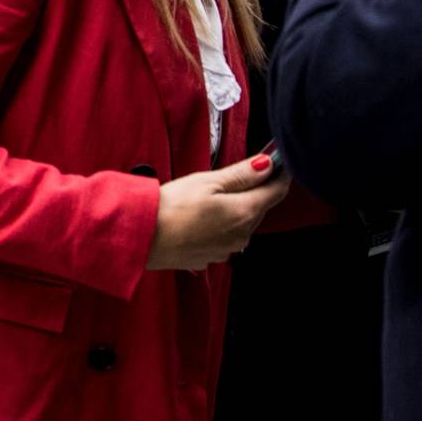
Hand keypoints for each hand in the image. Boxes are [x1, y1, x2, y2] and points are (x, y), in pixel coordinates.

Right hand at [145, 154, 290, 270]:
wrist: (141, 237)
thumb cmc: (170, 207)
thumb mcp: (206, 181)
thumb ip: (241, 174)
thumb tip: (266, 165)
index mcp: (244, 212)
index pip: (276, 191)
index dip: (280, 175)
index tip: (279, 164)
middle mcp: (242, 235)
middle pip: (259, 209)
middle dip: (254, 192)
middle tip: (240, 175)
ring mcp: (227, 249)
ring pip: (242, 225)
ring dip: (235, 210)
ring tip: (211, 198)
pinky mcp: (210, 257)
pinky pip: (224, 238)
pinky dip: (219, 226)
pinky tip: (199, 218)